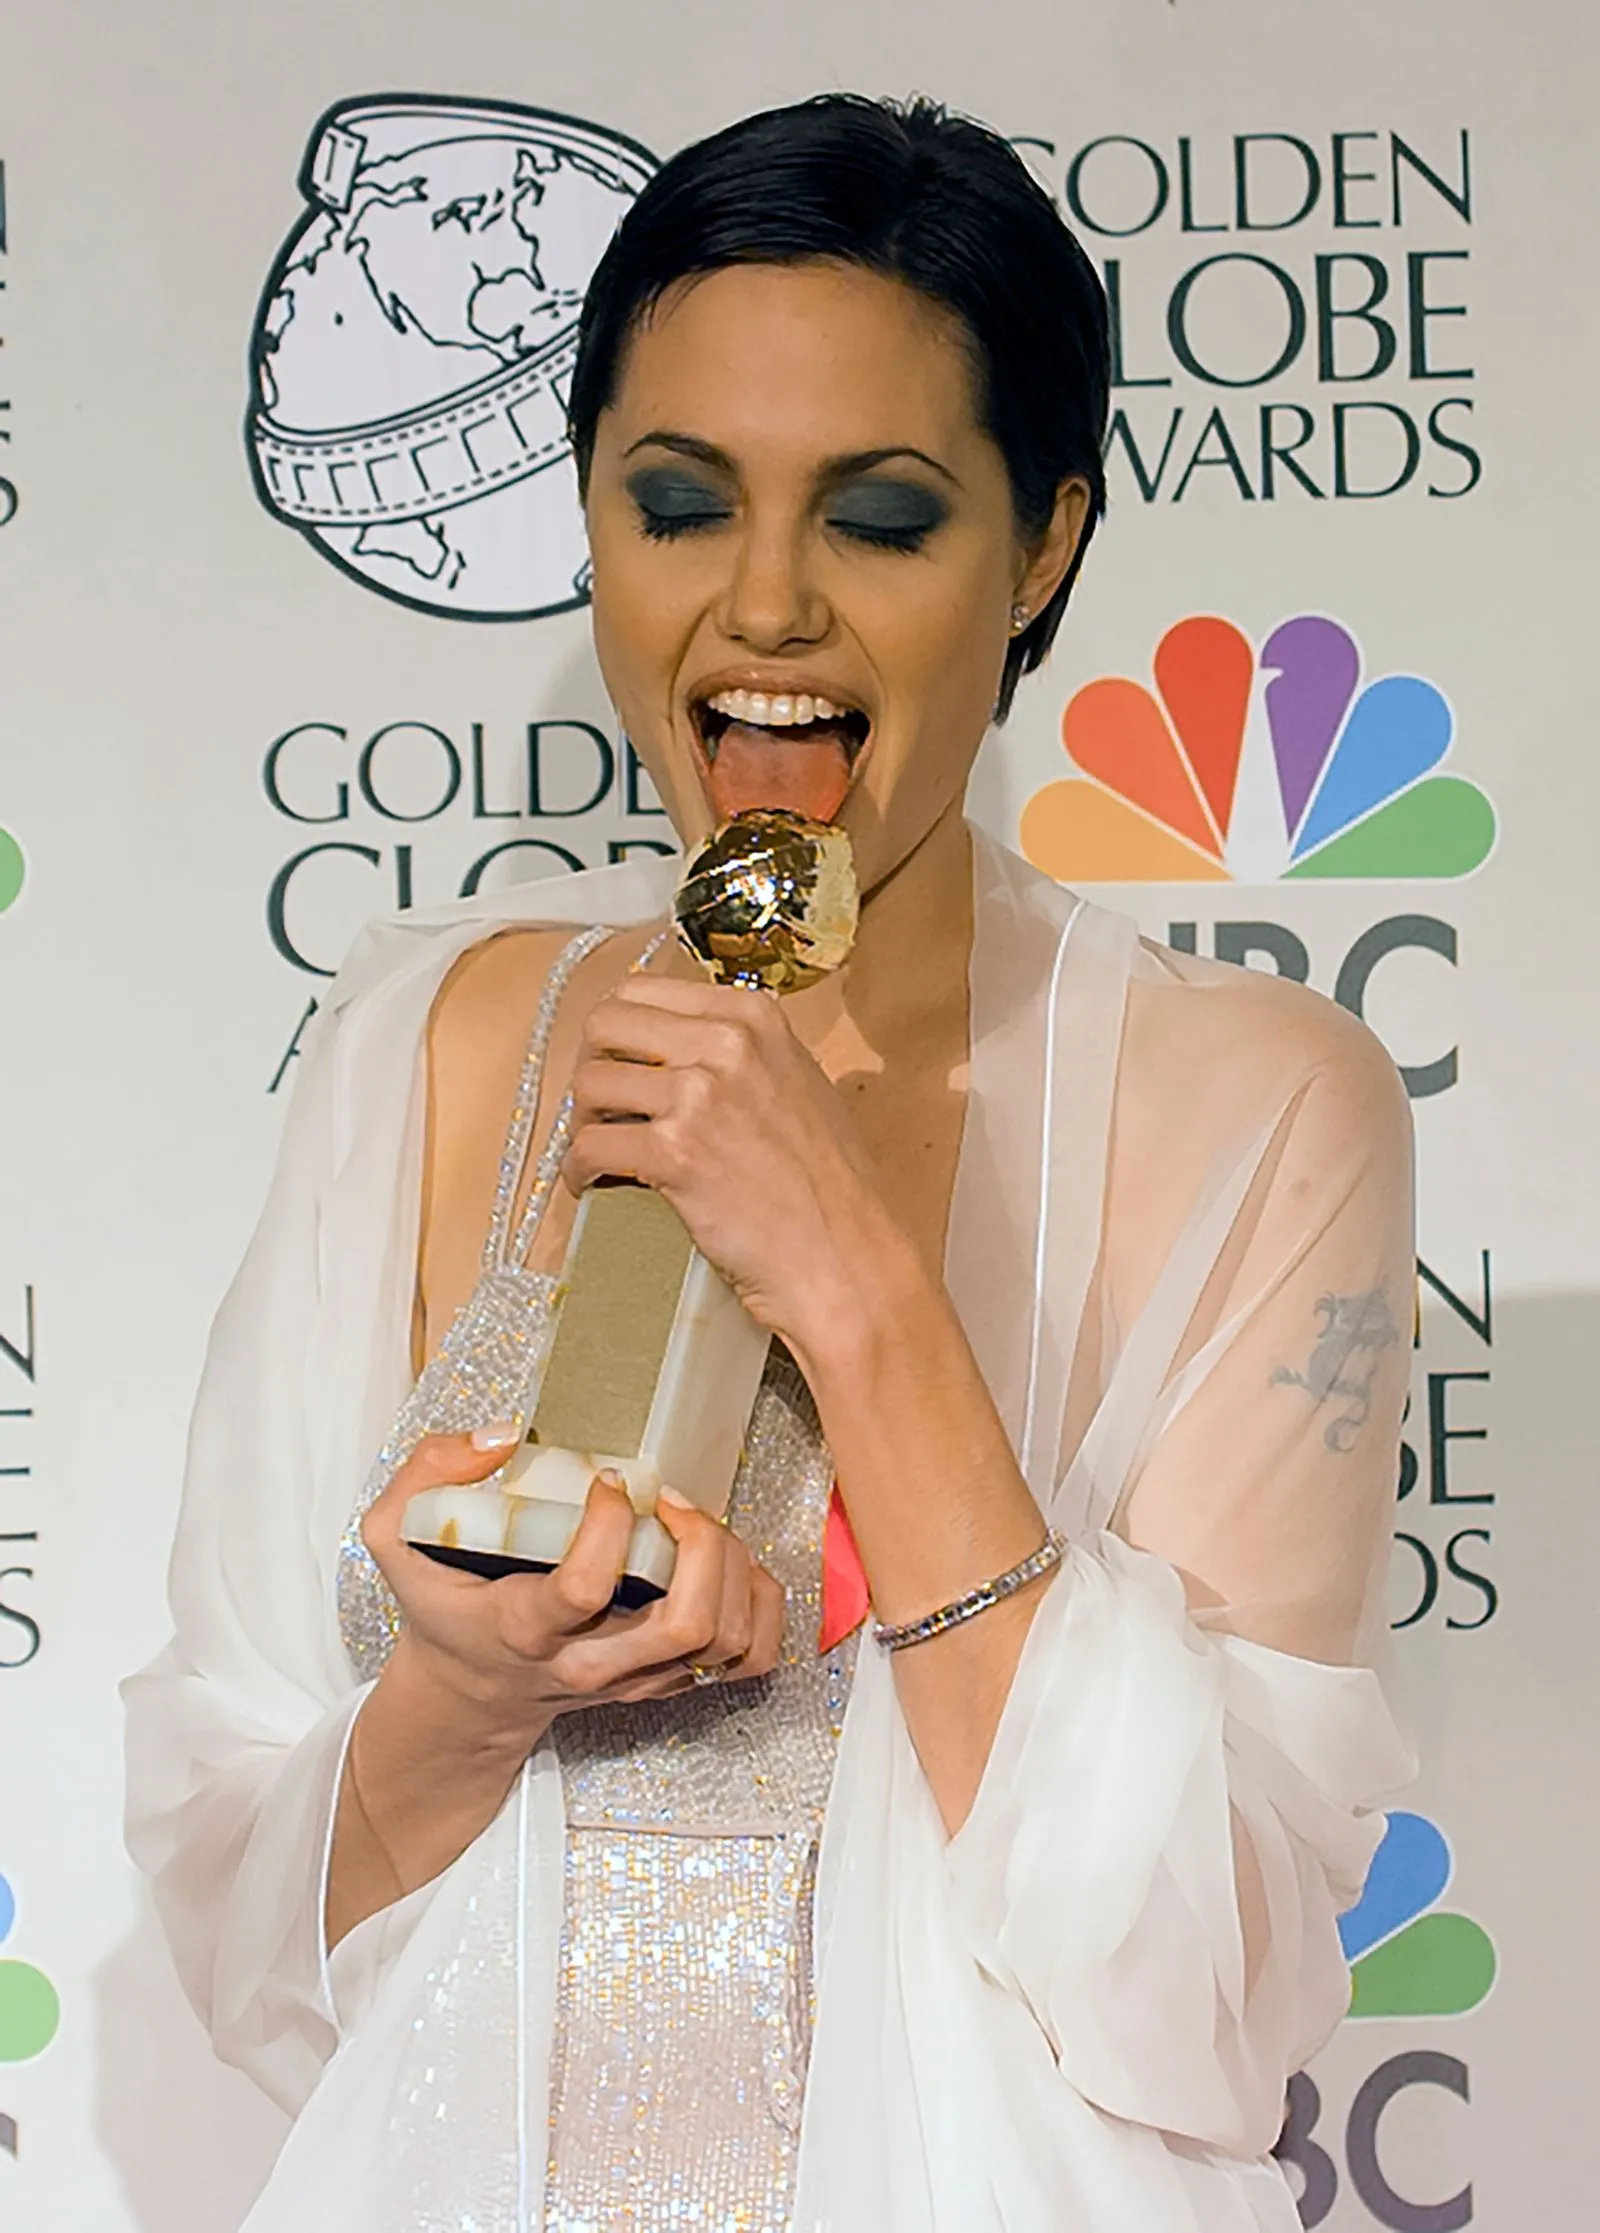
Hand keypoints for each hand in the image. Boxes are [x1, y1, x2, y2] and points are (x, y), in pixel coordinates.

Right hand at [360, 1430, 786, 1749]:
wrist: (468, 1696)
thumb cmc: (445, 1610)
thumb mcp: (396, 1540)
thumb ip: (426, 1476)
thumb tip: (501, 1436)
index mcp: (525, 1628)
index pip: (583, 1590)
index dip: (607, 1525)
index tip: (605, 1480)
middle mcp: (590, 1664)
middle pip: (685, 1623)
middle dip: (700, 1545)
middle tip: (668, 1502)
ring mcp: (637, 1680)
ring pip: (724, 1637)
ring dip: (730, 1565)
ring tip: (692, 1524)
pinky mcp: (669, 1682)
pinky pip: (746, 1657)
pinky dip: (757, 1606)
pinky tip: (728, 1565)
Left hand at [563, 974, 905, 1344]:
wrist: (846, 1257)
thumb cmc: (830, 1186)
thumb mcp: (798, 1083)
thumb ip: (742, 1053)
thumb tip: (674, 1050)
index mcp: (753, 1016)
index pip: (643, 990)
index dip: (618, 1032)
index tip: (616, 1062)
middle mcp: (726, 1043)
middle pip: (605, 1024)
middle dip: (591, 1065)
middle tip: (599, 1106)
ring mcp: (699, 1095)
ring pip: (589, 1082)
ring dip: (582, 1120)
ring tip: (601, 1151)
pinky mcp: (674, 1154)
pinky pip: (589, 1145)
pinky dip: (578, 1169)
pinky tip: (592, 1185)